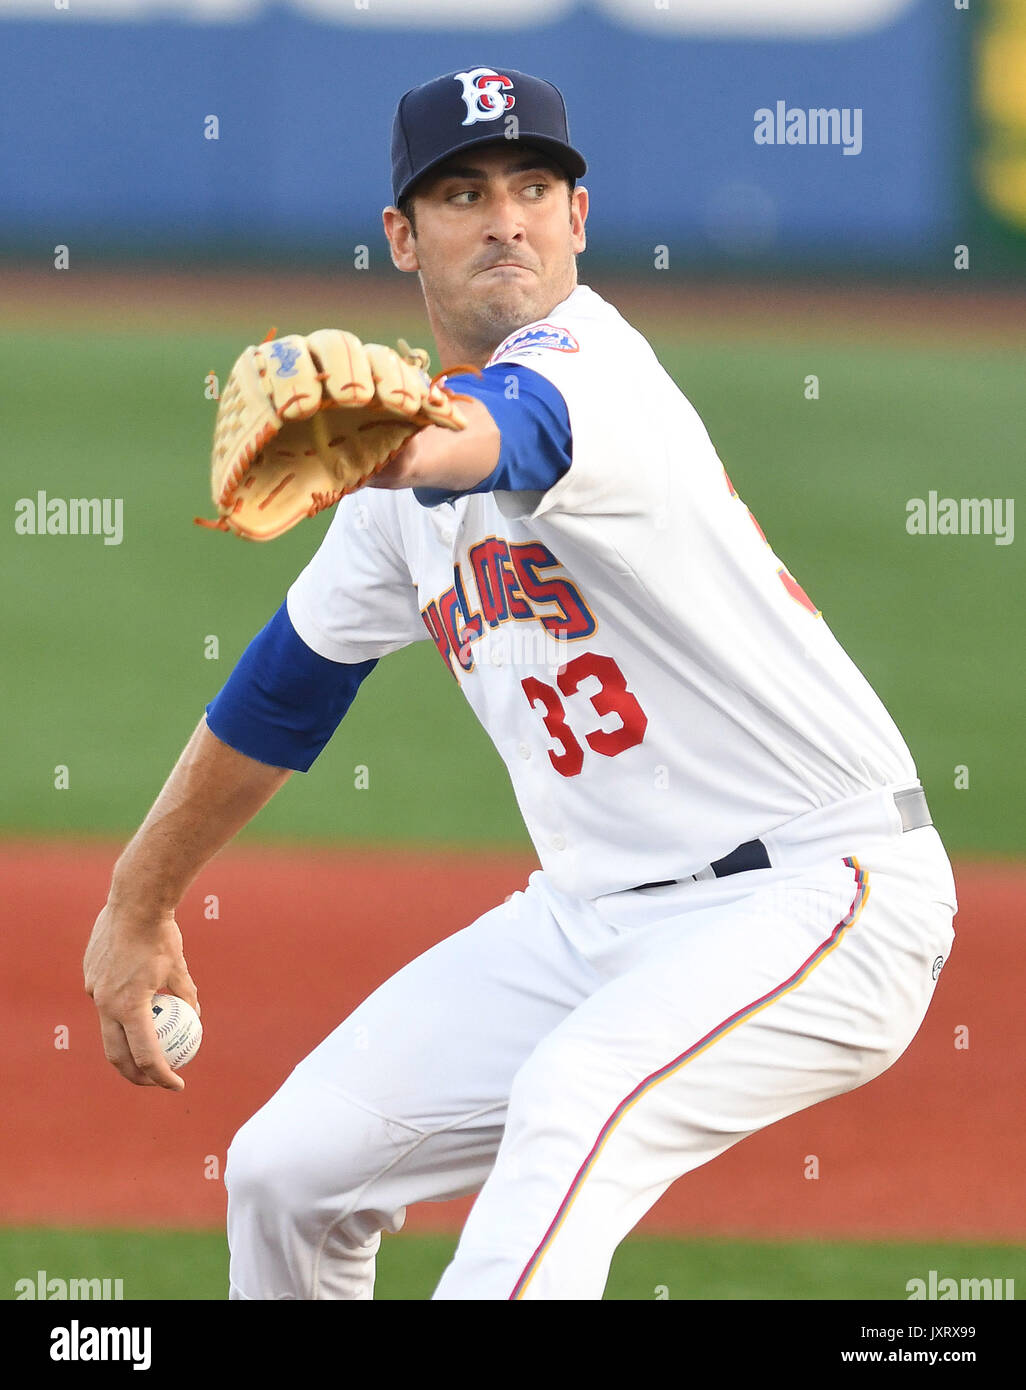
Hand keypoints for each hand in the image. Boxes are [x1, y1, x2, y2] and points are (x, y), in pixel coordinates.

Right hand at [83, 901, 199, 1090]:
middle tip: (155, 1079)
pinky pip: (104, 1000)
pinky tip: (135, 1000)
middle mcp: (105, 1003)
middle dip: (135, 1075)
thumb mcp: (180, 968)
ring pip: (107, 1028)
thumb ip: (186, 995)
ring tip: (145, 1047)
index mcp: (130, 1007)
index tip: (177, 1084)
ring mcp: (93, 990)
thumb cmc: (161, 935)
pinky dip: (119, 1008)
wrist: (134, 902)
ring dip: (125, 1043)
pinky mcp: (89, 976)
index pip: (146, 1056)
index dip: (162, 1076)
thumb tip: (195, 1016)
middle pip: (116, 1054)